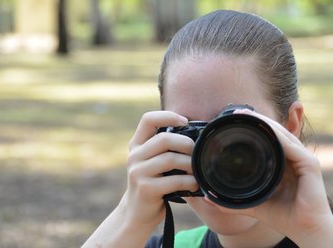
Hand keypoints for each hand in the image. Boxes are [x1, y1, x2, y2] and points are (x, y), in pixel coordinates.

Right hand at [120, 111, 197, 227]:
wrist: (138, 212)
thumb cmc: (153, 182)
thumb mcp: (152, 161)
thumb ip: (163, 148)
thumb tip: (195, 133)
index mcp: (136, 145)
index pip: (148, 119)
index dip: (168, 115)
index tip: (185, 121)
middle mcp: (134, 156)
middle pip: (164, 139)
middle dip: (187, 144)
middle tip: (197, 152)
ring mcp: (138, 172)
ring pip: (170, 159)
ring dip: (190, 165)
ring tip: (198, 170)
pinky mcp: (146, 189)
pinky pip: (174, 180)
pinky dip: (190, 182)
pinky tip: (195, 185)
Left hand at [211, 108, 332, 245]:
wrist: (305, 230)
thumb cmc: (283, 216)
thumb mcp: (254, 204)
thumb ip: (234, 201)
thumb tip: (208, 198)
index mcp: (284, 163)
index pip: (270, 139)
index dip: (255, 128)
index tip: (236, 120)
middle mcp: (294, 158)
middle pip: (276, 132)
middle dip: (258, 120)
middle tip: (238, 112)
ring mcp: (304, 159)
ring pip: (283, 135)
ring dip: (266, 123)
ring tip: (248, 114)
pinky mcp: (310, 165)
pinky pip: (291, 146)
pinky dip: (278, 137)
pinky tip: (264, 129)